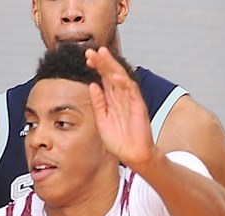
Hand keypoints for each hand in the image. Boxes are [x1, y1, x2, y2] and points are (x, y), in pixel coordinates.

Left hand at [87, 47, 154, 170]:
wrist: (133, 155)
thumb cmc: (119, 140)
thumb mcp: (102, 120)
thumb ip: (98, 103)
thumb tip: (92, 85)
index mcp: (112, 99)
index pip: (104, 79)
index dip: (96, 67)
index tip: (86, 58)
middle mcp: (121, 96)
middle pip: (111, 74)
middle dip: (102, 62)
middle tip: (90, 51)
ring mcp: (131, 100)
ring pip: (121, 78)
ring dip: (111, 66)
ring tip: (102, 54)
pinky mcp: (139, 106)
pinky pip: (132, 91)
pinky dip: (124, 83)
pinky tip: (115, 75)